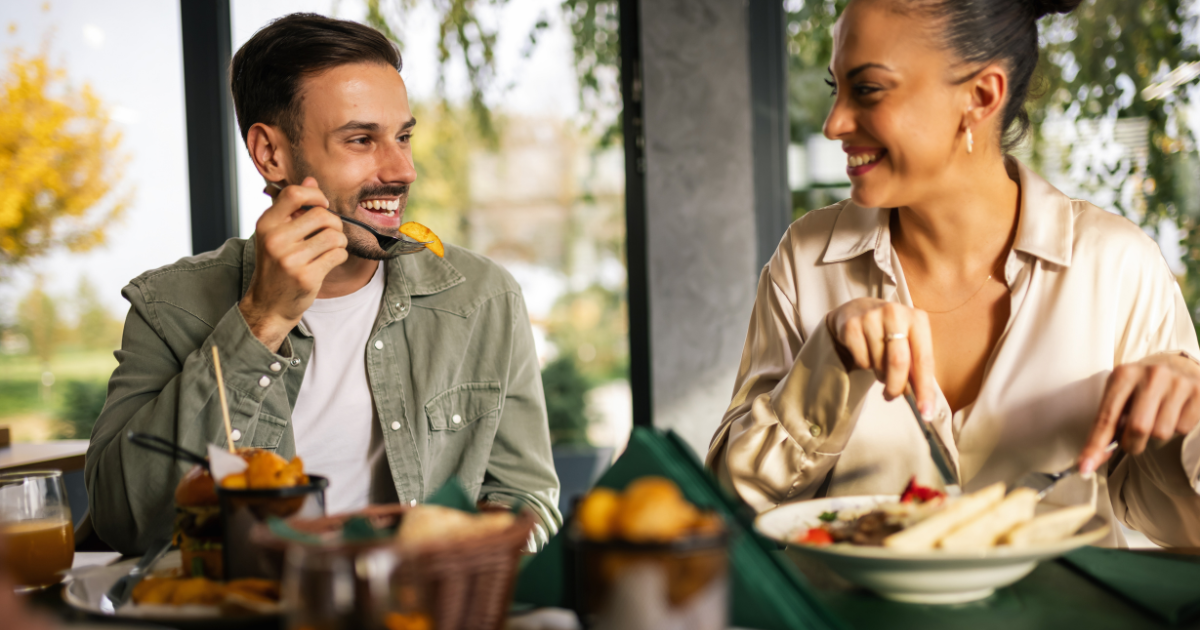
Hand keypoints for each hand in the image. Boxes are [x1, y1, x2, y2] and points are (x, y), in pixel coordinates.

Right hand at [239, 177, 347, 350]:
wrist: (269, 304)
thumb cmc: (276, 265)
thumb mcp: (277, 234)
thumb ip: (293, 206)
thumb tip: (311, 179)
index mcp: (266, 224)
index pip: (295, 194)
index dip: (316, 195)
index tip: (322, 205)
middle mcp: (276, 240)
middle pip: (323, 215)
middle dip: (334, 223)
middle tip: (330, 233)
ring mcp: (291, 259)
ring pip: (335, 236)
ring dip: (339, 242)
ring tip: (329, 249)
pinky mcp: (307, 276)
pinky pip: (339, 255)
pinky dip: (339, 256)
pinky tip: (328, 261)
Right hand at [825, 297, 936, 417]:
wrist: (859, 310)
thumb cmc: (891, 333)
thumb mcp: (909, 343)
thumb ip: (916, 367)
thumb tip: (923, 403)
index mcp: (917, 319)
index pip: (924, 359)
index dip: (925, 389)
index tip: (926, 414)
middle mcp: (895, 313)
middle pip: (898, 362)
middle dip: (896, 386)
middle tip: (892, 396)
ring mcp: (871, 317)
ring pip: (878, 363)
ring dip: (880, 374)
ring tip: (879, 364)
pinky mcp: (851, 325)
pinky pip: (861, 360)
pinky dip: (865, 365)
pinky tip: (866, 353)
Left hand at [1080, 352, 1199, 474]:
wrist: (1177, 365)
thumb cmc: (1141, 387)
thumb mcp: (1119, 397)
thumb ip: (1106, 426)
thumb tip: (1090, 461)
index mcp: (1123, 375)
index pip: (1106, 418)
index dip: (1095, 445)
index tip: (1085, 468)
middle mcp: (1151, 375)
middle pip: (1138, 428)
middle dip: (1131, 444)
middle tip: (1131, 442)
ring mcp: (1177, 382)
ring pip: (1161, 432)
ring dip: (1155, 436)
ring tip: (1154, 419)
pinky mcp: (1198, 392)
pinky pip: (1183, 429)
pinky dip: (1175, 428)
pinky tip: (1173, 413)